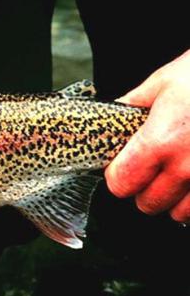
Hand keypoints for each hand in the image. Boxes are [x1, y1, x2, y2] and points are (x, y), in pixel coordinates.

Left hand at [105, 50, 189, 222]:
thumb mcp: (164, 82)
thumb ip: (133, 105)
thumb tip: (113, 113)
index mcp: (160, 141)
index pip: (121, 183)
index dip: (118, 174)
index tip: (123, 165)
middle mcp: (187, 167)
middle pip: (147, 203)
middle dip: (144, 188)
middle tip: (152, 169)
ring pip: (179, 214)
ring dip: (175, 198)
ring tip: (179, 173)